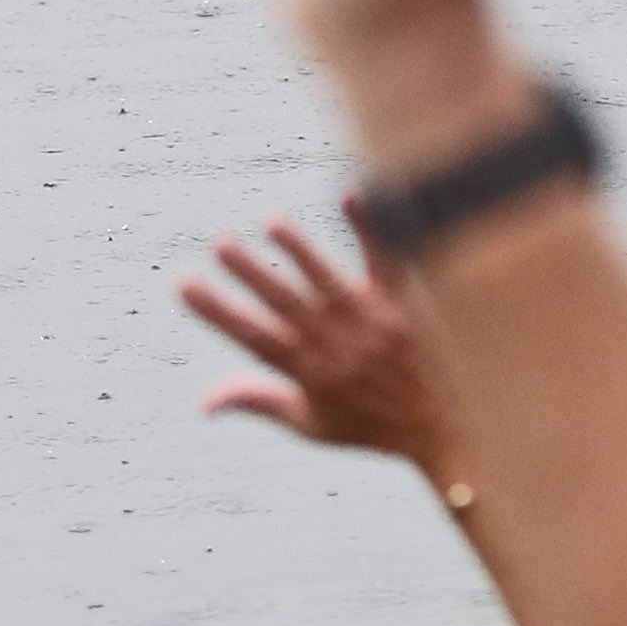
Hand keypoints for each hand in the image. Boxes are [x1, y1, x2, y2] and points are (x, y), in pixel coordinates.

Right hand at [185, 210, 458, 477]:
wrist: (443, 430)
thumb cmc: (371, 428)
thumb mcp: (310, 425)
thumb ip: (257, 402)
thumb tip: (202, 402)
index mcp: (309, 374)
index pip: (253, 338)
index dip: (216, 311)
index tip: (182, 283)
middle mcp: (338, 347)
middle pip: (287, 305)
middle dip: (251, 273)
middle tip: (219, 242)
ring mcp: (373, 324)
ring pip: (330, 282)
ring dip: (300, 250)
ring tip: (271, 219)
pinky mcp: (406, 306)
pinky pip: (388, 262)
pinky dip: (370, 229)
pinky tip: (350, 195)